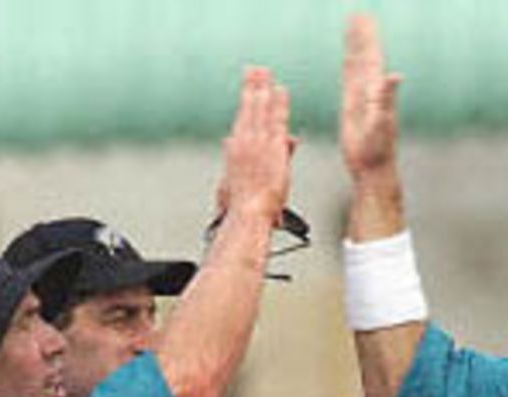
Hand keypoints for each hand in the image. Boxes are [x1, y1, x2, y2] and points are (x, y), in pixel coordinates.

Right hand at [219, 66, 292, 225]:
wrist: (247, 216)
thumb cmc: (240, 209)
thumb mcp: (230, 183)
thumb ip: (234, 160)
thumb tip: (228, 141)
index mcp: (234, 151)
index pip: (242, 121)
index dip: (246, 103)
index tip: (248, 89)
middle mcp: (243, 143)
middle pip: (248, 109)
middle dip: (251, 87)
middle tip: (254, 69)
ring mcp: (257, 144)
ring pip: (260, 110)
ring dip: (263, 89)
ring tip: (265, 72)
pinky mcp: (271, 148)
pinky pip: (276, 120)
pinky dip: (277, 104)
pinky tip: (280, 90)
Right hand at [340, 14, 402, 181]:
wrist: (373, 168)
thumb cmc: (379, 150)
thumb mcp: (382, 122)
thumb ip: (387, 98)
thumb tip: (395, 75)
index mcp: (377, 90)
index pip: (371, 57)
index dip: (366, 37)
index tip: (362, 17)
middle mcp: (371, 90)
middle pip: (365, 55)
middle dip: (361, 34)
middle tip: (358, 13)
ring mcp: (362, 97)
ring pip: (357, 64)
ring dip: (355, 44)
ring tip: (353, 24)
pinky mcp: (353, 106)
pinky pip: (350, 79)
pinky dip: (349, 64)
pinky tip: (349, 56)